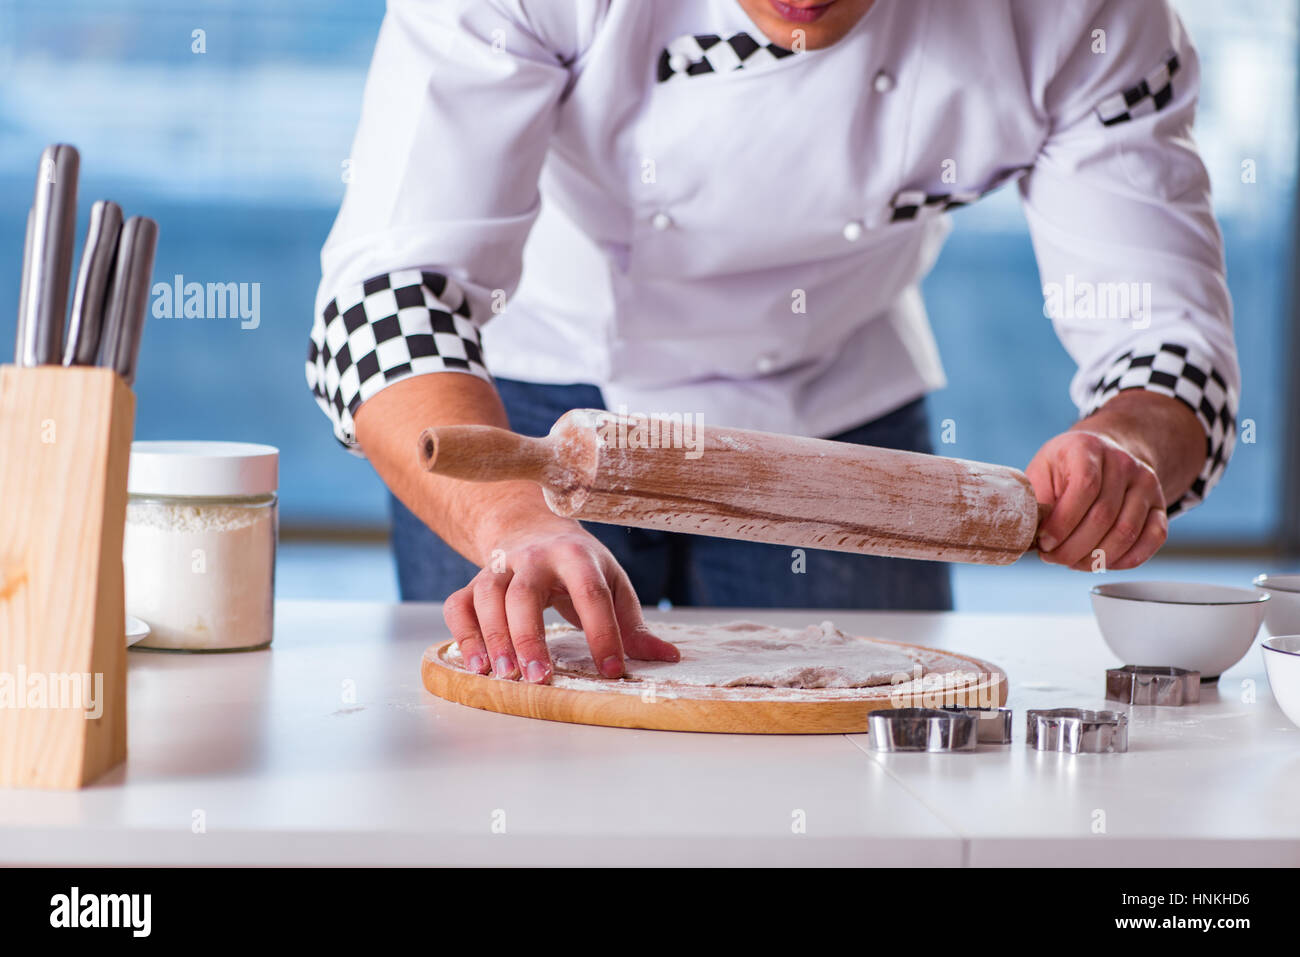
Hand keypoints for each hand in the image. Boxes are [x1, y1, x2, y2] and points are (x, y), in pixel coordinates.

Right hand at [442, 519, 679, 683]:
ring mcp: (499, 568)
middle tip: (540, 678)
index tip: (613, 670)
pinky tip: (476, 666)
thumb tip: (668, 658)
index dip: (603, 632)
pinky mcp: (474, 582)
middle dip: (531, 638)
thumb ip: (633, 624)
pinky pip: (459, 606)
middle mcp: (533, 558)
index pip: (590, 593)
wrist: (532, 528)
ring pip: (488, 598)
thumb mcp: (612, 584)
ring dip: (493, 638)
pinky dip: (463, 635)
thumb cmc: (579, 565)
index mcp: (576, 555)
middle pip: (525, 594)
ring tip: (503, 676)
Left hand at [1026, 430, 1167, 570]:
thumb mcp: (1042, 472)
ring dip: (1096, 558)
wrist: (1101, 455)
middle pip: (1104, 515)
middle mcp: (1123, 462)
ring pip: (1127, 532)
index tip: (1044, 542)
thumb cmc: (1064, 468)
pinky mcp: (1160, 504)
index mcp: (1088, 448)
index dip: (1063, 522)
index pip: (1084, 487)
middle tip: (1052, 558)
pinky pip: (1154, 538)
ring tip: (1071, 562)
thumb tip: (1031, 536)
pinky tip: (1102, 563)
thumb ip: (1038, 501)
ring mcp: (1146, 483)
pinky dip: (1127, 559)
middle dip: (1073, 547)